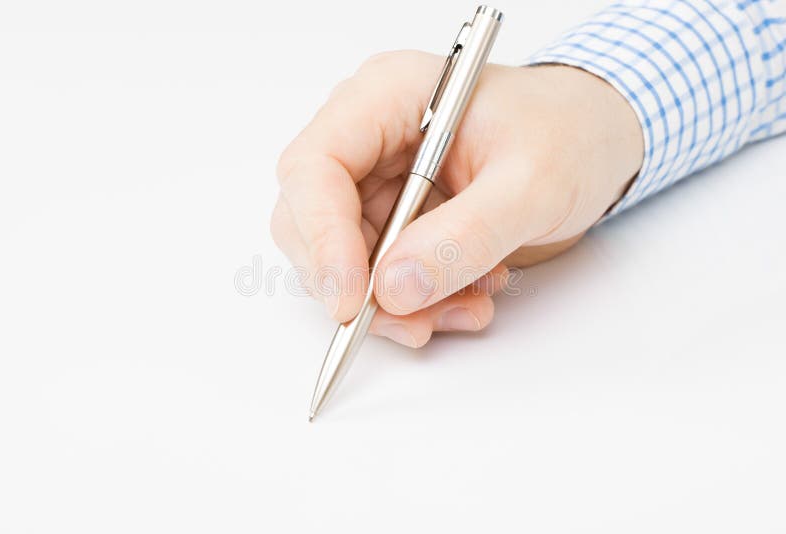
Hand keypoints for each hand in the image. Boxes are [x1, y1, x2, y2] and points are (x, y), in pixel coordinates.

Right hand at [272, 51, 642, 346]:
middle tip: (409, 321)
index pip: (314, 166)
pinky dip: (416, 303)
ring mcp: (381, 180)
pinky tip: (466, 301)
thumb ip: (466, 234)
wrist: (596, 142)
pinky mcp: (397, 218)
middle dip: (356, 282)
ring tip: (463, 308)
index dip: (321, 236)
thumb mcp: (533, 183)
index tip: (351, 299)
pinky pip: (381, 276)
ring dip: (394, 303)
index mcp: (389, 96)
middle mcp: (371, 136)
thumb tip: (393, 289)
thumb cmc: (571, 133)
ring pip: (344, 260)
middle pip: (312, 219)